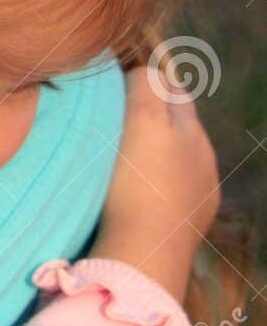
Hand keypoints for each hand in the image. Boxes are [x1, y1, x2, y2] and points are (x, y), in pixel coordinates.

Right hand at [94, 65, 220, 300]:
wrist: (145, 254)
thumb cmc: (136, 181)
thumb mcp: (140, 118)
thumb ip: (146, 84)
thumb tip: (145, 71)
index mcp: (191, 128)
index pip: (171, 88)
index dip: (147, 79)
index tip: (120, 81)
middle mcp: (205, 158)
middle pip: (179, 124)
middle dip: (156, 116)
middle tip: (120, 117)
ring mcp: (202, 194)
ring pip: (180, 160)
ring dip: (159, 154)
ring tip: (128, 159)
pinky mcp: (190, 225)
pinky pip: (176, 193)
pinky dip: (160, 186)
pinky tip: (141, 195)